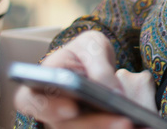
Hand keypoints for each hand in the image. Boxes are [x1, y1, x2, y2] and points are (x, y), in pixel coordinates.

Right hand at [13, 31, 156, 127]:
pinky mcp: (86, 125)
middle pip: (62, 124)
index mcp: (41, 82)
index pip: (30, 100)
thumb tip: (113, 95)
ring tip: (132, 122)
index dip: (47, 108)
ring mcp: (67, 121)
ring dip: (107, 128)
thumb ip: (99, 66)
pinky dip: (114, 127)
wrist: (95, 59)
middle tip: (122, 121)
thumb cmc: (86, 50)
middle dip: (93, 124)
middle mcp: (50, 107)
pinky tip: (136, 124)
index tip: (72, 108)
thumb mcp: (92, 46)